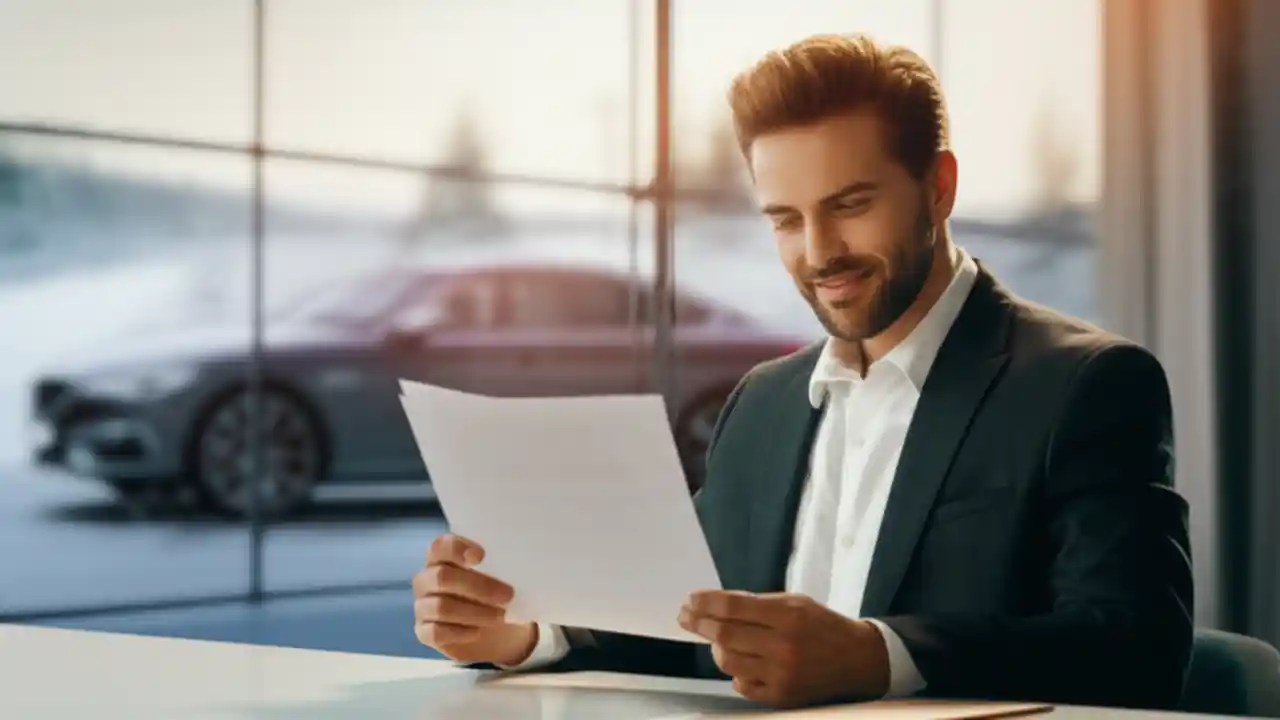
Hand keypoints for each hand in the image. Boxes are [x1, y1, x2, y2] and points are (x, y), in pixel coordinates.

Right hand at [412, 534, 537, 665]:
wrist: (494, 631)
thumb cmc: (494, 593)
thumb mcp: (499, 576)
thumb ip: (499, 565)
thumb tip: (519, 563)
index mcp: (441, 557)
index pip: (440, 546)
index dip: (457, 548)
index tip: (482, 556)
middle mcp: (426, 579)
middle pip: (442, 577)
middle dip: (478, 586)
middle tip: (508, 594)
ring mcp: (422, 606)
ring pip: (442, 607)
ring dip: (475, 612)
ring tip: (500, 616)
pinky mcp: (424, 632)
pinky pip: (436, 632)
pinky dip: (460, 632)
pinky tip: (477, 632)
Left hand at [679, 590, 888, 707]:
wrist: (857, 659)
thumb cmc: (821, 625)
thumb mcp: (795, 602)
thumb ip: (757, 603)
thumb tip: (715, 604)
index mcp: (788, 615)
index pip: (734, 607)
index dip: (706, 603)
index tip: (690, 600)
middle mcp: (783, 646)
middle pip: (725, 635)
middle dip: (699, 624)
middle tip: (686, 617)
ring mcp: (781, 674)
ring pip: (729, 662)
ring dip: (715, 649)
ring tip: (715, 640)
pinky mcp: (782, 696)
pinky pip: (743, 686)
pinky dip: (735, 673)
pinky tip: (738, 663)